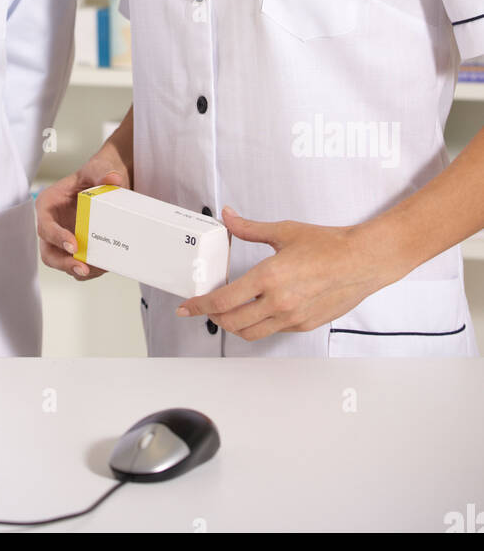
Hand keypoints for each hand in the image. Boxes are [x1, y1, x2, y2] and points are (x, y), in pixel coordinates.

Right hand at [36, 148, 130, 281]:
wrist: (108, 182)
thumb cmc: (95, 174)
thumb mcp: (98, 169)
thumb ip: (102, 172)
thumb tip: (113, 179)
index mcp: (48, 204)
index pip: (45, 226)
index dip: (56, 237)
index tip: (73, 245)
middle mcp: (53, 224)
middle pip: (49, 251)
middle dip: (64, 263)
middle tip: (83, 268)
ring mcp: (63, 239)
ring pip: (62, 262)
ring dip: (77, 269)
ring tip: (98, 269)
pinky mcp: (77, 249)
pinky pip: (78, 264)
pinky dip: (89, 270)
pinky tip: (103, 266)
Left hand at [175, 207, 385, 339]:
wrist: (363, 261)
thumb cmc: (328, 245)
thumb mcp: (284, 231)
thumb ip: (249, 228)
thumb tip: (228, 217)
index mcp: (269, 277)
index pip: (222, 300)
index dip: (199, 306)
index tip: (187, 307)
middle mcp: (278, 302)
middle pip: (231, 322)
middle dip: (212, 317)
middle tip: (206, 307)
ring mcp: (292, 317)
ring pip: (250, 333)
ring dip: (233, 325)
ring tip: (227, 312)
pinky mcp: (304, 325)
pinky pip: (271, 331)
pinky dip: (257, 325)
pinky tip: (257, 310)